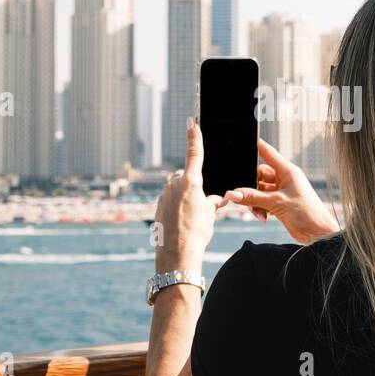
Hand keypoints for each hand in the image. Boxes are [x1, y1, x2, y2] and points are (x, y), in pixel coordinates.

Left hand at [153, 118, 225, 272]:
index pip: (194, 154)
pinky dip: (176, 208)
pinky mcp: (157, 207)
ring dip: (184, 198)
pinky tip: (181, 223)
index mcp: (191, 182)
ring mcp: (163, 196)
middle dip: (192, 185)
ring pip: (176, 189)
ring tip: (191, 218)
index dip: (194, 137)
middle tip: (201, 204)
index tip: (192, 121)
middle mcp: (174, 185)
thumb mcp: (210, 214)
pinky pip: (169, 201)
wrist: (177, 254)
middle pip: (185, 176)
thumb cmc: (197, 232)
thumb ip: (213, 201)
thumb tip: (217, 199)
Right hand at [222, 138, 339, 243]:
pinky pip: (263, 202)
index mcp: (288, 171)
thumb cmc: (306, 213)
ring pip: (260, 191)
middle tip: (244, 197)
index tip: (244, 140)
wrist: (318, 234)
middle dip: (251, 187)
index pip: (268, 153)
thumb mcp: (276, 203)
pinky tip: (263, 217)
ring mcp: (283, 191)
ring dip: (255, 201)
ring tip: (258, 213)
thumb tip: (232, 194)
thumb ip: (252, 198)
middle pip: (259, 175)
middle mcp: (285, 179)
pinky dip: (260, 209)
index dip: (256, 146)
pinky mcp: (281, 204)